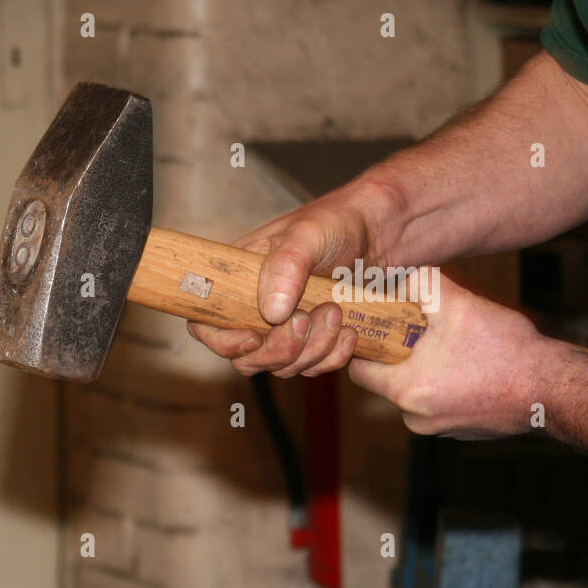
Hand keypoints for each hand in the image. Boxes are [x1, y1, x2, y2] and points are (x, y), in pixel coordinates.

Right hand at [188, 179, 404, 376]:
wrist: (381, 230)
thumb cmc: (336, 220)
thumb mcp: (307, 233)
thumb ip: (285, 266)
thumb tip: (271, 312)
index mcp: (236, 282)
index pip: (205, 325)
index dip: (222, 341)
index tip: (254, 337)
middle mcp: (253, 310)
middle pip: (245, 356)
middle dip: (278, 349)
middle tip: (307, 318)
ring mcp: (283, 329)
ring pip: (280, 366)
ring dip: (311, 351)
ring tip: (336, 313)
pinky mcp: (313, 340)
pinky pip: (311, 367)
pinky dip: (331, 357)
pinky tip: (350, 333)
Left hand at [349, 275, 548, 438]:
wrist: (550, 388)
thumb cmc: (506, 351)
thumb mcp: (460, 306)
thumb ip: (423, 286)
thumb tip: (401, 277)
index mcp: (405, 390)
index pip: (358, 370)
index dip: (366, 346)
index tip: (379, 329)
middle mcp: (415, 418)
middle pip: (387, 381)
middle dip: (401, 356)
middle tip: (422, 333)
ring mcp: (437, 429)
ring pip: (414, 392)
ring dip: (426, 370)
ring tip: (452, 350)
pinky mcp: (458, 431)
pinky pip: (438, 404)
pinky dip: (446, 386)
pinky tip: (469, 369)